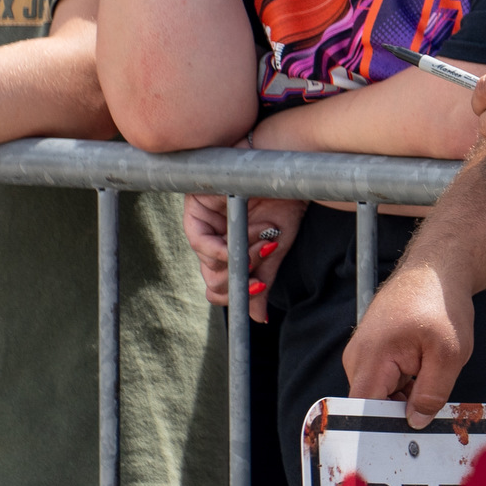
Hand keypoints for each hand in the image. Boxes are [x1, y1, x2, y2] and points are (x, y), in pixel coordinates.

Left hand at [183, 193, 303, 319]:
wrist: (290, 166)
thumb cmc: (285, 201)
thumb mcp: (279, 246)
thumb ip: (263, 279)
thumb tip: (259, 319)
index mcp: (232, 249)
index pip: (221, 285)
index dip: (235, 295)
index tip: (257, 292)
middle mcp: (214, 237)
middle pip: (213, 279)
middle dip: (240, 280)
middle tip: (260, 274)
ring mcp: (203, 223)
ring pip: (208, 264)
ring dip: (240, 260)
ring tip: (264, 242)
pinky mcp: (195, 206)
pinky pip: (198, 241)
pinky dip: (218, 252)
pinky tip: (236, 249)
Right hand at [342, 261, 475, 423]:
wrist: (437, 269)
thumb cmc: (442, 303)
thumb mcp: (450, 353)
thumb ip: (432, 393)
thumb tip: (416, 423)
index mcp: (371, 357)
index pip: (361, 409)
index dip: (377, 431)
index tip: (395, 448)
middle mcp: (358, 357)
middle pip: (372, 405)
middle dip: (398, 415)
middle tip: (428, 420)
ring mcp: (363, 354)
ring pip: (381, 395)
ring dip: (405, 399)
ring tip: (429, 382)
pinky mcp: (373, 353)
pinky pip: (385, 382)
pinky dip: (405, 386)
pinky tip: (424, 374)